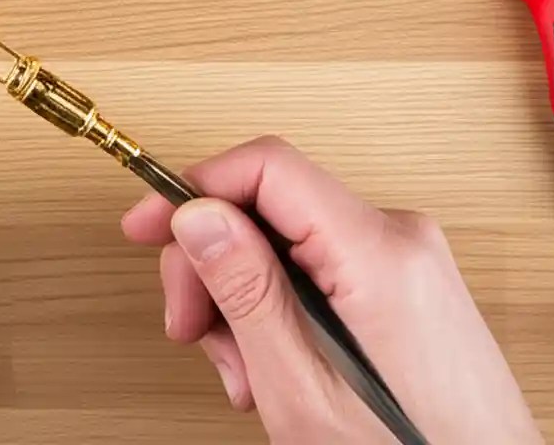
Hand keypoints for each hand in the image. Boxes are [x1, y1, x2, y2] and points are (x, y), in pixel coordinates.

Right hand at [122, 137, 540, 443]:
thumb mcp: (300, 385)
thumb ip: (246, 292)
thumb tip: (198, 215)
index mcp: (379, 253)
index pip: (268, 167)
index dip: (194, 188)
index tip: (146, 225)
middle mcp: (400, 239)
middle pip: (267, 208)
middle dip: (213, 267)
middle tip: (189, 329)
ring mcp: (406, 260)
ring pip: (283, 244)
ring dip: (242, 302)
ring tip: (246, 373)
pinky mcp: (402, 283)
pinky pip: (314, 269)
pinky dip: (277, 311)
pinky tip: (274, 365)